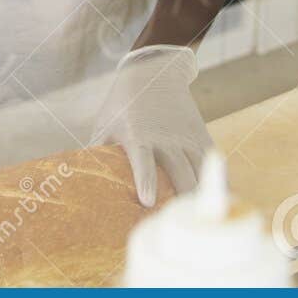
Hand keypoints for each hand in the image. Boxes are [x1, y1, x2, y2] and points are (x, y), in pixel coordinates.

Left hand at [91, 45, 210, 206]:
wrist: (156, 71)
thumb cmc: (124, 101)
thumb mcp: (106, 123)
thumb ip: (99, 153)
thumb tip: (82, 184)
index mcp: (139, 135)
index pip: (143, 160)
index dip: (146, 180)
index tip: (147, 201)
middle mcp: (166, 138)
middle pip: (180, 173)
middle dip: (180, 200)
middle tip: (174, 226)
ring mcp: (187, 138)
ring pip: (200, 172)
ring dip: (198, 196)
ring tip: (196, 220)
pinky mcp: (201, 136)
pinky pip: (211, 164)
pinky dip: (214, 182)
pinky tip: (215, 201)